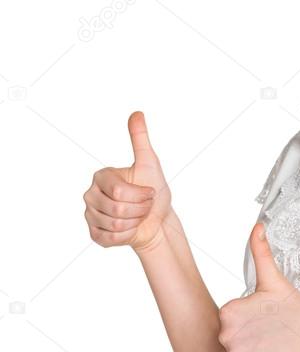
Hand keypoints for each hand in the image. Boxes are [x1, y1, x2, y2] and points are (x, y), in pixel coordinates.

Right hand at [83, 111, 172, 251]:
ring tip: (138, 216)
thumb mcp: (150, 164)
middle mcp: (90, 194)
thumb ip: (140, 139)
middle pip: (117, 209)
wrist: (157, 221)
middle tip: (145, 206)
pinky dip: (127, 235)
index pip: (119, 192)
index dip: (141, 196)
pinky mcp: (94, 234)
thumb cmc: (154, 192)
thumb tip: (137, 113)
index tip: (149, 192)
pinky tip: (130, 228)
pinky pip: (111, 238)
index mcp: (101, 176)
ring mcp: (90, 215)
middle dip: (140, 210)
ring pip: (115, 225)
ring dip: (135, 222)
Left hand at [218, 222, 299, 351]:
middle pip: (232, 340)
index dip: (249, 321)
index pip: (231, 321)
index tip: (266, 319)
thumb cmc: (293, 308)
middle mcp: (226, 334)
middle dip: (249, 338)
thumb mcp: (272, 278)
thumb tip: (258, 226)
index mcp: (227, 311)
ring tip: (272, 345)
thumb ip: (260, 251)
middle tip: (271, 333)